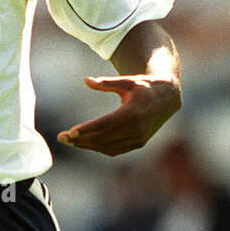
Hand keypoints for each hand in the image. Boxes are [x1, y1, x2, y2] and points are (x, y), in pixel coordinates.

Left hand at [57, 74, 180, 156]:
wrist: (168, 98)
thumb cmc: (144, 86)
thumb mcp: (127, 81)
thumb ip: (106, 83)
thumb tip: (86, 80)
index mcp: (132, 112)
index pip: (104, 124)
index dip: (86, 130)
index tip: (69, 132)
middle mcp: (136, 128)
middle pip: (102, 138)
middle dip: (80, 139)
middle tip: (61, 137)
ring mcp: (138, 138)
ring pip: (106, 147)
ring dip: (86, 145)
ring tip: (70, 140)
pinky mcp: (138, 143)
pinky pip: (114, 150)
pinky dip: (99, 148)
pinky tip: (85, 143)